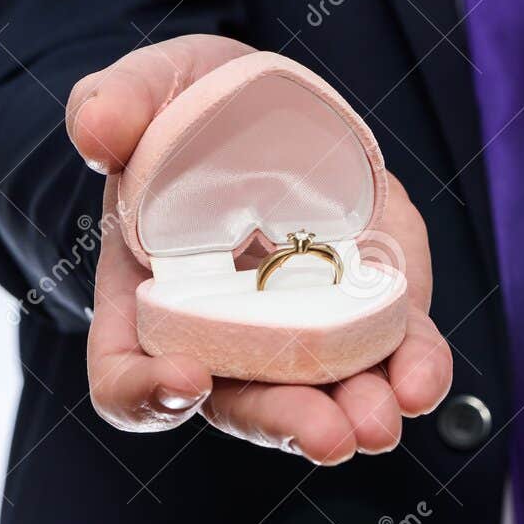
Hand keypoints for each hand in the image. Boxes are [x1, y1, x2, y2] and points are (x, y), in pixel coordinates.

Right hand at [65, 34, 452, 462]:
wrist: (270, 104)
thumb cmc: (190, 106)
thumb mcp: (148, 88)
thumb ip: (113, 103)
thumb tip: (100, 132)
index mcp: (146, 297)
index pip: (126, 372)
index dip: (145, 392)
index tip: (185, 380)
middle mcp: (223, 333)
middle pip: (242, 402)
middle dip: (283, 422)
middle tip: (325, 436)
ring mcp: (300, 328)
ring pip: (322, 393)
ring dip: (353, 413)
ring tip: (380, 421)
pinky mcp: (367, 304)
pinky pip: (392, 351)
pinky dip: (411, 369)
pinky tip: (422, 380)